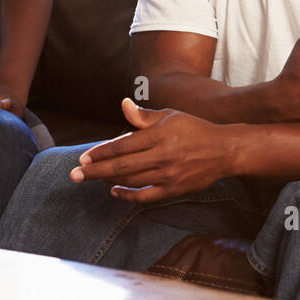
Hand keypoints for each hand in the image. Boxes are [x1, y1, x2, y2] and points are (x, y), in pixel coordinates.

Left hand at [71, 98, 236, 203]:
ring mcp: (168, 175)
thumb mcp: (170, 116)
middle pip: (121, 166)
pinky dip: (127, 195)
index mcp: (159, 135)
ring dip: (108, 181)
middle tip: (75, 174)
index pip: (122, 145)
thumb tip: (123, 104)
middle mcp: (162, 156)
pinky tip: (114, 191)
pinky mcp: (174, 189)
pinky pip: (145, 196)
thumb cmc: (194, 129)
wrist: (224, 150)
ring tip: (93, 178)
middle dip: (95, 171)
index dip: (101, 153)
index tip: (84, 157)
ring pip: (131, 180)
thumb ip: (144, 116)